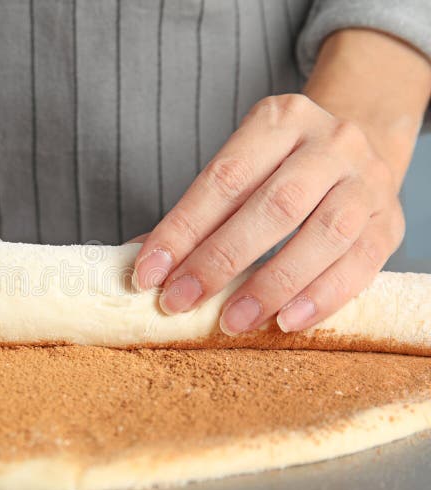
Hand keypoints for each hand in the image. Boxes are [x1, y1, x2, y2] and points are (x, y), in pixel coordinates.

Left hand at [134, 93, 404, 333]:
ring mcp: (367, 182)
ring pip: (323, 236)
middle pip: (275, 206)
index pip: (223, 179)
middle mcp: (331, 143)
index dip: (181, 230)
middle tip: (180, 301)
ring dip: (271, 285)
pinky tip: (284, 322)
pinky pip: (360, 265)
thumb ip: (198, 214)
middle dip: (221, 260)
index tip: (147, 273)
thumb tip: (144, 262)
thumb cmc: (280, 168)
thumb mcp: (240, 168)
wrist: (358, 150)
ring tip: (230, 322)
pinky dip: (320, 298)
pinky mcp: (390, 223)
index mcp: (280, 119)